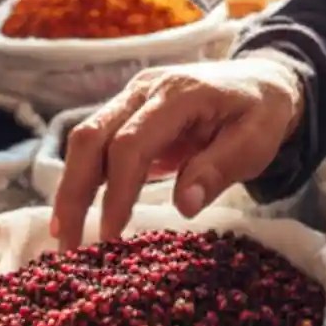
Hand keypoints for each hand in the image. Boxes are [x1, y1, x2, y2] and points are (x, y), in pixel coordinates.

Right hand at [49, 58, 304, 250]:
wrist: (261, 80)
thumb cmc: (260, 113)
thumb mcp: (256, 141)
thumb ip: (219, 168)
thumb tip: (184, 206)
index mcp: (178, 93)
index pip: (131, 143)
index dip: (117, 191)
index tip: (111, 235)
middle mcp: (145, 89)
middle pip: (91, 137)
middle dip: (74, 192)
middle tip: (67, 244)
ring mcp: (131, 98)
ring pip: (84, 140)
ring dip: (70, 188)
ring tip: (63, 236)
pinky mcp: (127, 112)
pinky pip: (95, 144)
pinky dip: (82, 179)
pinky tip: (75, 214)